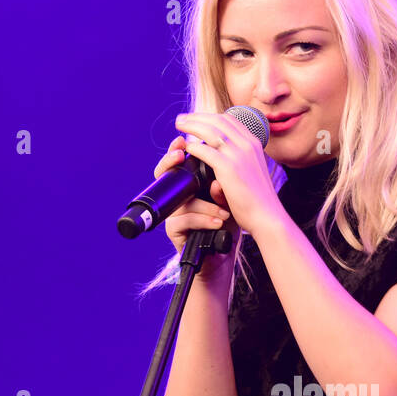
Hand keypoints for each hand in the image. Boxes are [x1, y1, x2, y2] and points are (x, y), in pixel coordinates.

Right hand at [154, 135, 237, 280]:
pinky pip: (184, 220)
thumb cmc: (228, 224)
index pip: (180, 163)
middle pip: (166, 175)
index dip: (176, 150)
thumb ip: (224, 189)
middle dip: (171, 163)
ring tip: (224, 214)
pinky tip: (218, 224)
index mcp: (192, 185)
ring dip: (206, 206)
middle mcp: (180, 197)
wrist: (224, 254)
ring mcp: (175, 213)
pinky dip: (203, 221)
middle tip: (180, 156)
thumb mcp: (229, 202)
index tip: (182, 141)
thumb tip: (215, 183)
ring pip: (182, 201)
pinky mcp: (174, 230)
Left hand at [175, 110, 285, 237]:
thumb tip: (221, 155)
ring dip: (191, 125)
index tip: (196, 118)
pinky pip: (205, 150)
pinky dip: (193, 147)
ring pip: (210, 131)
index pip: (230, 120)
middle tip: (182, 119)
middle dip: (197, 117)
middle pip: (218, 120)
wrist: (267, 216)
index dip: (211, 116)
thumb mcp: (253, 171)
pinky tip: (186, 148)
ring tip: (179, 125)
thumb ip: (240, 160)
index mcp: (254, 144)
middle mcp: (248, 144)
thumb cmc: (258, 200)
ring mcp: (239, 154)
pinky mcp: (229, 168)